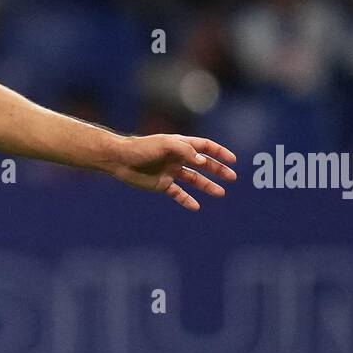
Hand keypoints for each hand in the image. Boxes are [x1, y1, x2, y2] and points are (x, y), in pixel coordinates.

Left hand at [105, 133, 236, 210]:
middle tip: (232, 178)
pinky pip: (178, 193)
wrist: (120, 160)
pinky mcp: (162, 185)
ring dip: (207, 186)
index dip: (219, 152)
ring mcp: (170, 172)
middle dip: (218, 170)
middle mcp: (178, 158)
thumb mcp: (166, 145)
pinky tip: (196, 207)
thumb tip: (203, 161)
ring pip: (194, 179)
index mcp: (180, 145)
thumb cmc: (142, 148)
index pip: (205, 147)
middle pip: (203, 164)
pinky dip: (187, 200)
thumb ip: (186, 151)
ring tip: (220, 193)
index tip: (232, 161)